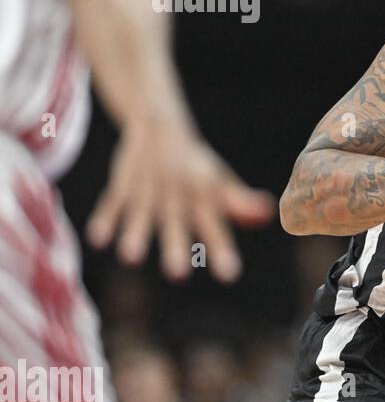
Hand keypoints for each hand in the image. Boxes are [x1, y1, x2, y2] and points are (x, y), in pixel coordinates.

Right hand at [87, 123, 274, 281]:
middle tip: (178, 274)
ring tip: (131, 257)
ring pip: (142, 213)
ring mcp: (148, 190)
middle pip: (177, 222)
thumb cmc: (197, 165)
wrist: (160, 126)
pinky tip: (98, 239)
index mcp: (204, 197)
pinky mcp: (122, 186)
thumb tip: (268, 214)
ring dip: (136, 234)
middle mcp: (177, 195)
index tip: (229, 275)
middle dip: (176, 246)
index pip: (215, 225)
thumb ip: (240, 203)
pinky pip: (112, 202)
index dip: (222, 249)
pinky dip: (105, 219)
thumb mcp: (220, 183)